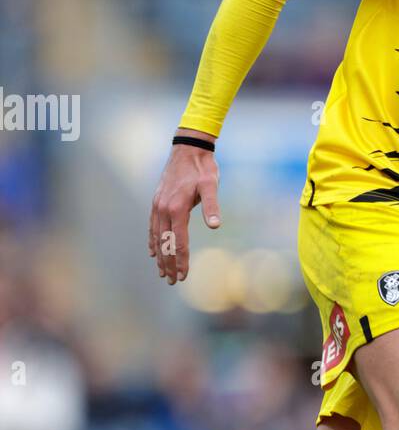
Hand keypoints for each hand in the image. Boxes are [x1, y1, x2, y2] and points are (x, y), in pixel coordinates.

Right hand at [148, 131, 220, 283]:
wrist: (187, 148)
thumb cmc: (202, 168)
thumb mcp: (211, 184)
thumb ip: (212, 205)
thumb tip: (215, 226)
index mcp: (177, 208)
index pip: (178, 242)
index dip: (181, 260)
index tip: (183, 276)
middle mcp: (163, 209)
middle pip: (164, 243)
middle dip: (168, 264)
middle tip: (171, 281)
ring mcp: (157, 205)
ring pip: (156, 236)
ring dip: (159, 256)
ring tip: (162, 272)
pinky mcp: (156, 202)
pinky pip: (152, 226)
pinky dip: (153, 240)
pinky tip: (153, 251)